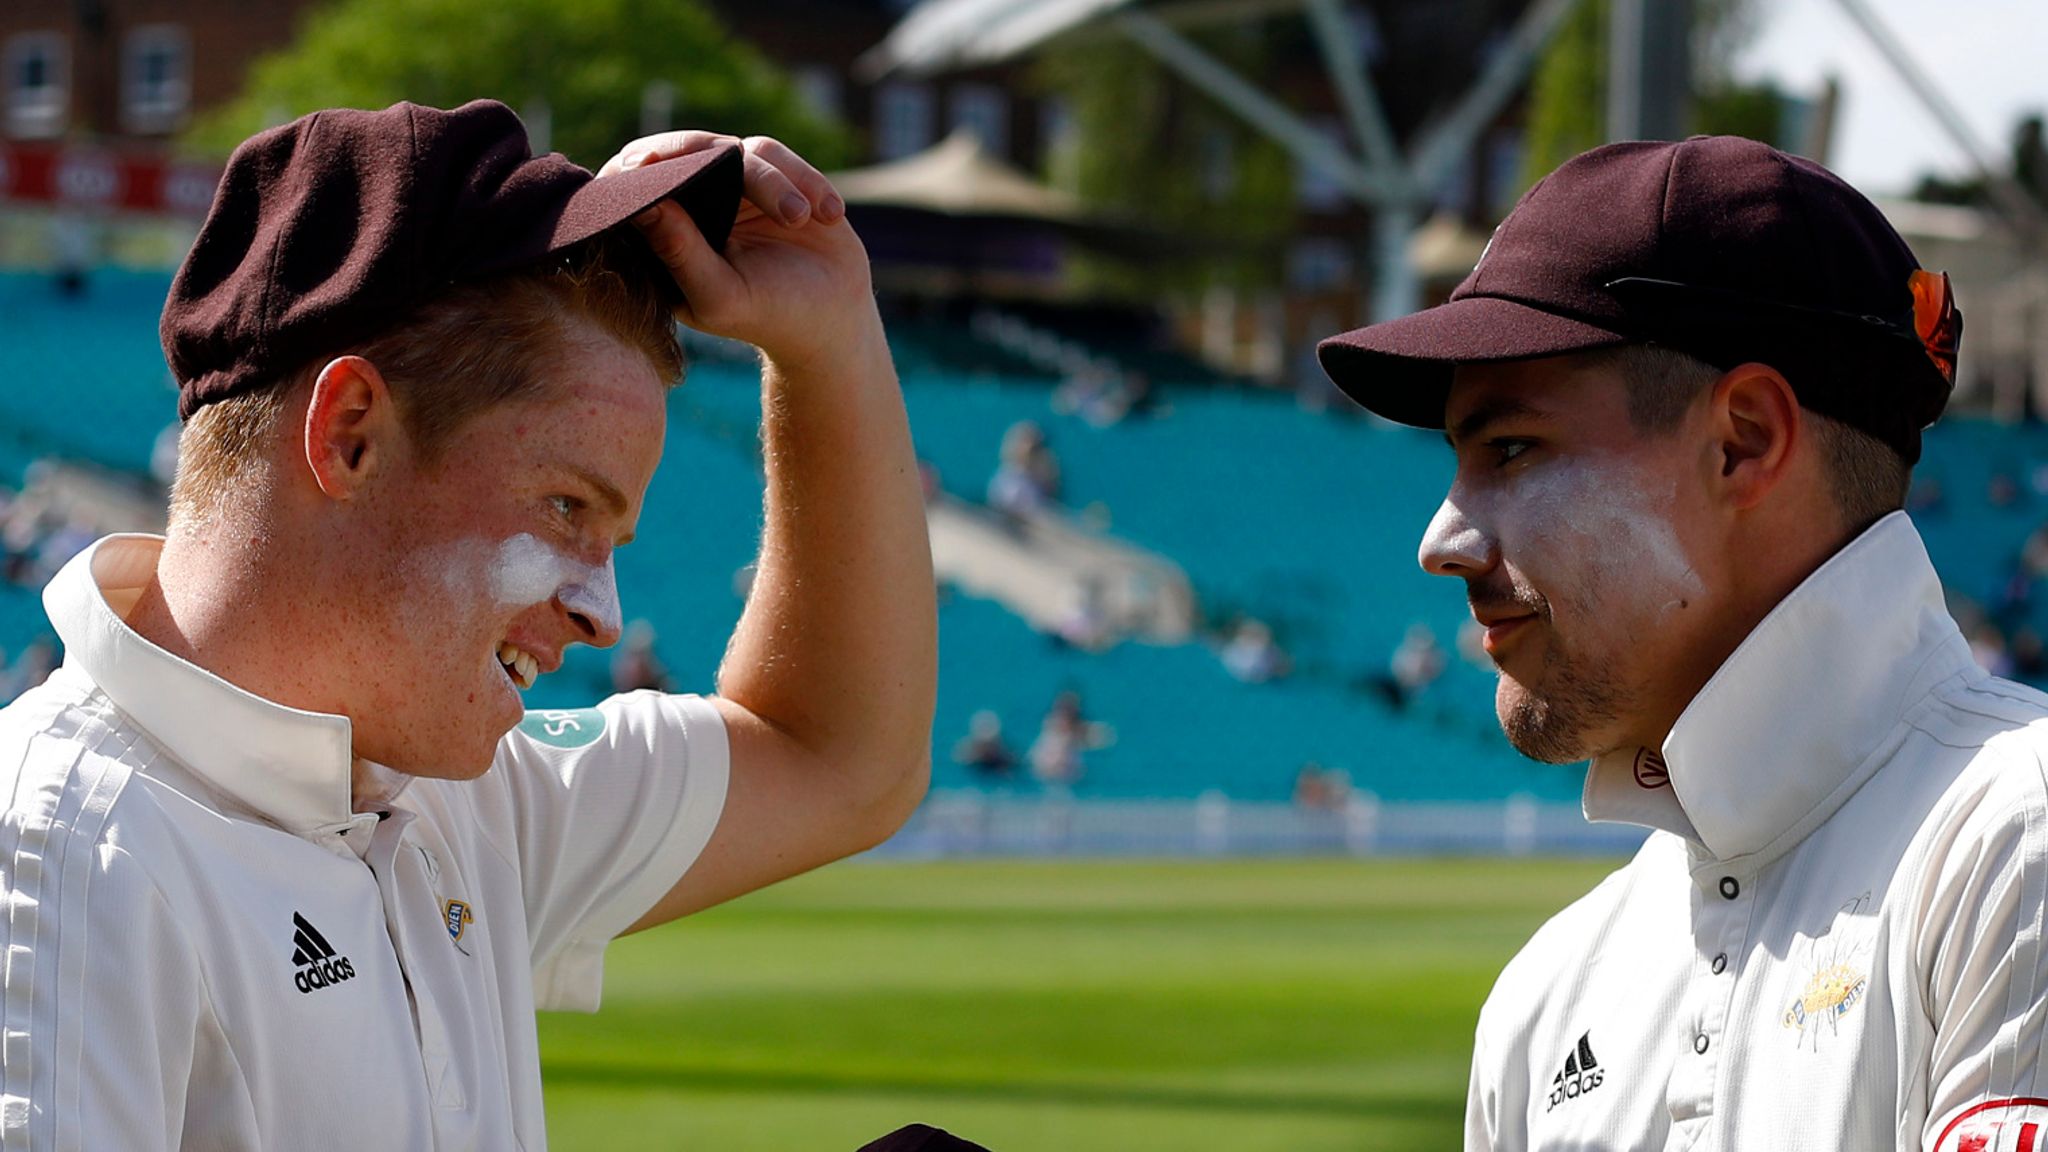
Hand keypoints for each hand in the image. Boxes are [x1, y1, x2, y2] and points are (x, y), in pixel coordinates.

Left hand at [598, 132, 879, 371]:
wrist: (831, 319)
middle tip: (741, 162)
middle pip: (689, 152)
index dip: (638, 166)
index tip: (646, 163)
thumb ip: (680, 252)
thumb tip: (645, 204)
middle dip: (716, 158)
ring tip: (800, 220)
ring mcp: (735, 186)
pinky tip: (829, 214)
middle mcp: (696, 203)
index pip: (636, 183)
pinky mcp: (773, 176)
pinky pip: (777, 156)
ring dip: (776, 182)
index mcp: (666, 234)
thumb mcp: (720, 295)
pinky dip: (806, 180)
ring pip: (742, 151)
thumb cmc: (768, 317)